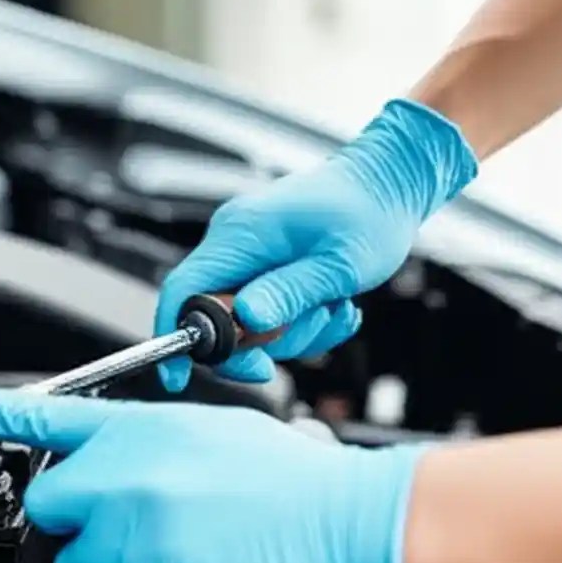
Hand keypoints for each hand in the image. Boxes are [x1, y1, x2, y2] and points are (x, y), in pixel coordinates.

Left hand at [0, 389, 428, 562]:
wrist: (350, 531)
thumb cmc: (296, 488)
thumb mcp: (216, 435)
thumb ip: (148, 444)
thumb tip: (115, 464)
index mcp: (138, 434)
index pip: (47, 419)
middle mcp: (119, 485)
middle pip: (53, 512)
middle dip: (86, 526)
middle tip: (145, 533)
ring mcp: (127, 549)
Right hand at [156, 99, 476, 386]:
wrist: (385, 186)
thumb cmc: (368, 216)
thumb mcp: (339, 266)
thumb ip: (289, 293)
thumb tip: (246, 321)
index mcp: (240, 234)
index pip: (183, 290)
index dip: (176, 337)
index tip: (179, 377)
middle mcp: (231, 240)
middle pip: (216, 317)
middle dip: (266, 338)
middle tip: (314, 326)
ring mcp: (243, 251)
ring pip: (246, 323)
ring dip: (294, 331)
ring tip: (335, 307)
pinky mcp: (259, 263)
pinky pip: (264, 311)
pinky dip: (298, 321)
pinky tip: (332, 303)